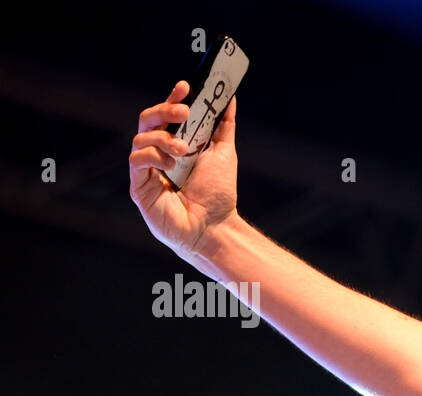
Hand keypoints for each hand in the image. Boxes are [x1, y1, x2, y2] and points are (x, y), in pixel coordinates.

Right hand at [128, 80, 239, 260]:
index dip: (172, 99)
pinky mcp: (138, 186)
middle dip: (165, 111)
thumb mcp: (223, 153)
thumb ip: (223, 126)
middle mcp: (158, 154)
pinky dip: (154, 156)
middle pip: (148, 121)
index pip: (166, 115)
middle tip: (184, 112)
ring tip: (184, 150)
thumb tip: (229, 97)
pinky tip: (171, 165)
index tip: (186, 87)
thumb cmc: (217, 194)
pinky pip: (137, 160)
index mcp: (174, 144)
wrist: (214, 226)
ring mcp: (146, 170)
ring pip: (141, 138)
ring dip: (164, 138)